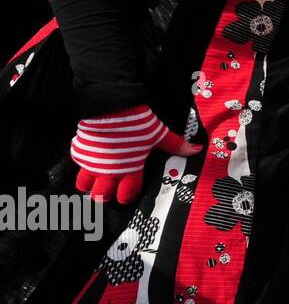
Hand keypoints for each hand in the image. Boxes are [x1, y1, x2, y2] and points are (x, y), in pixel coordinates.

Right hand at [71, 106, 202, 203]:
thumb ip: (176, 145)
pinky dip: (82, 164)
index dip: (128, 195)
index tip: (130, 191)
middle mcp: (108, 171)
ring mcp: (91, 163)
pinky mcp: (80, 151)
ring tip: (97, 177)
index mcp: (129, 170)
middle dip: (105, 195)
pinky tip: (90, 158)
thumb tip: (196, 150)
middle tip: (111, 188)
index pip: (126, 195)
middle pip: (101, 196)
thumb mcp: (159, 135)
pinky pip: (77, 165)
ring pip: (83, 185)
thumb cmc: (138, 124)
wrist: (112, 107)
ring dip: (89, 184)